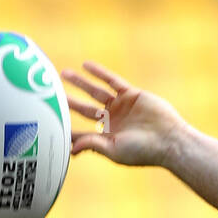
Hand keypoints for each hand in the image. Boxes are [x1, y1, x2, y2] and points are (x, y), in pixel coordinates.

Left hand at [61, 61, 186, 168]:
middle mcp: (111, 122)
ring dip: (80, 83)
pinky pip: (112, 81)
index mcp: (106, 138)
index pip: (81, 133)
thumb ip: (93, 144)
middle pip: (84, 110)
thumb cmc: (142, 151)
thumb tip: (71, 149)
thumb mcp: (114, 150)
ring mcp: (120, 107)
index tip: (49, 124)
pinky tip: (86, 65)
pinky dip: (99, 73)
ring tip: (64, 75)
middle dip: (68, 103)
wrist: (169, 140)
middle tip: (51, 95)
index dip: (66, 129)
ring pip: (95, 92)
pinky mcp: (131, 95)